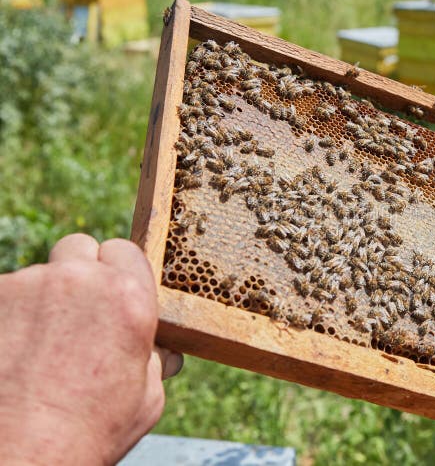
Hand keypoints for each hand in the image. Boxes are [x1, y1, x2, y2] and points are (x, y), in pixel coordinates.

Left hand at [0, 234, 182, 464]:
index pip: (124, 251)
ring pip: (40, 275)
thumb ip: (153, 357)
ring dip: (43, 298)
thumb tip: (159, 350)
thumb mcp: (146, 397)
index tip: (112, 292)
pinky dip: (12, 316)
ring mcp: (31, 285)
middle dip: (80, 272)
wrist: (20, 452)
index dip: (118, 272)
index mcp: (129, 298)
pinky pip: (9, 296)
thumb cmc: (89, 431)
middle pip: (80, 248)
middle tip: (77, 310)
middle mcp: (82, 281)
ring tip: (41, 346)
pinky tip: (15, 352)